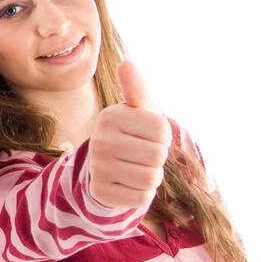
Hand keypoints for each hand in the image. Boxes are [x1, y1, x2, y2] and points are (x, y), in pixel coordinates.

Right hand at [87, 61, 170, 210]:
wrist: (106, 166)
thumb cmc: (132, 133)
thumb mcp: (137, 110)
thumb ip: (136, 88)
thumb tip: (126, 63)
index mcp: (110, 117)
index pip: (162, 130)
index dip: (163, 136)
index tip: (147, 135)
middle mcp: (99, 141)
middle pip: (158, 155)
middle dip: (157, 157)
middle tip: (141, 154)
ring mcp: (97, 167)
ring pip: (152, 178)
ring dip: (151, 176)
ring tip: (136, 168)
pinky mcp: (101, 192)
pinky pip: (142, 198)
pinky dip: (142, 193)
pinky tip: (128, 184)